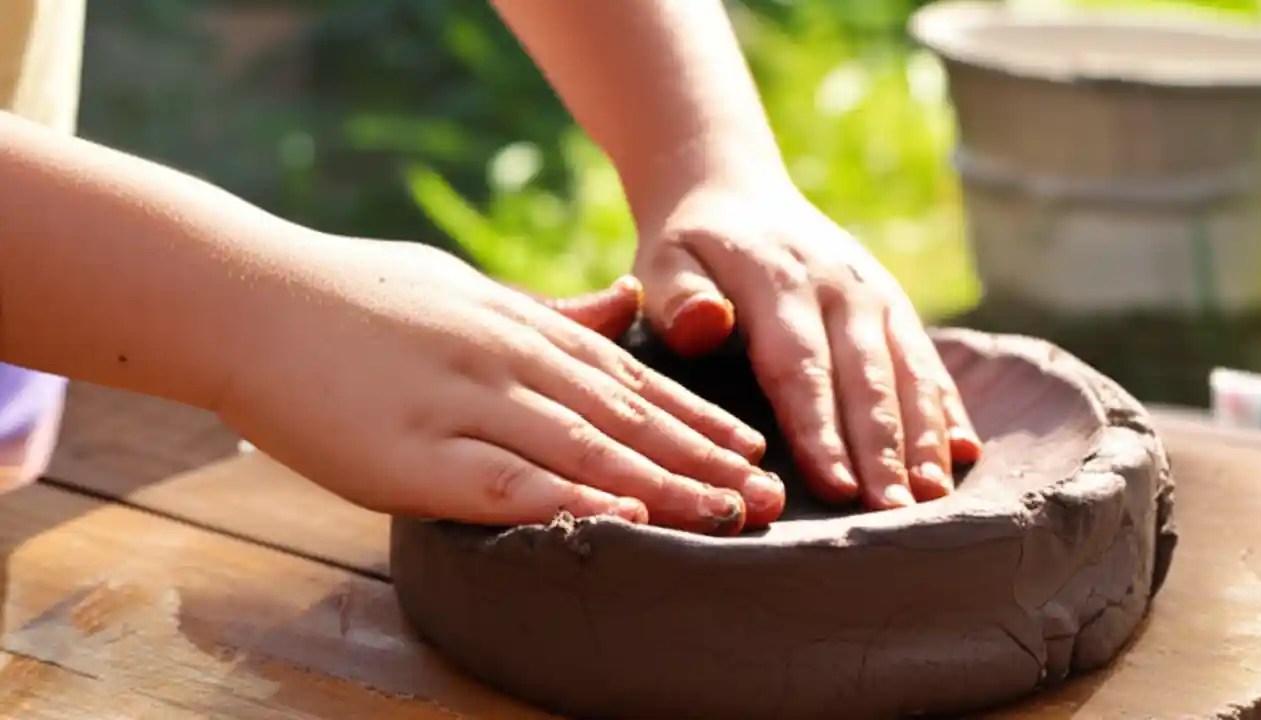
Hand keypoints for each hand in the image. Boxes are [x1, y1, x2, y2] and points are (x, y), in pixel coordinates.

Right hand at [217, 236, 784, 534]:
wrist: (247, 298)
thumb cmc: (353, 295)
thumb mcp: (461, 286)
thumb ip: (545, 310)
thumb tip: (618, 305)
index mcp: (517, 323)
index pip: (626, 377)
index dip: (693, 416)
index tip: (747, 448)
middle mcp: (504, 359)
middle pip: (624, 417)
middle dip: (702, 459)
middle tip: (769, 495)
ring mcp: (461, 403)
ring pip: (582, 448)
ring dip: (661, 485)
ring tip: (726, 516)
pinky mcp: (411, 454)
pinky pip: (504, 481)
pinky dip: (568, 499)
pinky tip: (621, 519)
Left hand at [633, 181, 981, 509]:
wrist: (734, 192)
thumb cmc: (690, 250)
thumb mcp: (664, 263)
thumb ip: (679, 296)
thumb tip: (707, 322)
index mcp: (778, 281)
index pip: (801, 365)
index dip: (820, 428)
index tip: (834, 486)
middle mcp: (839, 285)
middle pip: (866, 376)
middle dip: (883, 448)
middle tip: (896, 513)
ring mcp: (876, 293)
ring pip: (908, 370)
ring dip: (924, 435)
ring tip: (933, 496)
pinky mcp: (895, 304)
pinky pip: (927, 359)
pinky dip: (946, 406)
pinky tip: (963, 453)